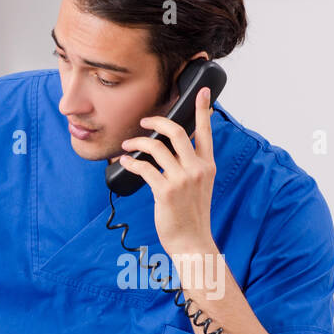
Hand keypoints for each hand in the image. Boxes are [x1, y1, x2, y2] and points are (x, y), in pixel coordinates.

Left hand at [116, 87, 215, 258]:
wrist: (192, 241)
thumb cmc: (193, 214)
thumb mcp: (200, 186)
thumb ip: (191, 165)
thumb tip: (172, 148)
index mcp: (208, 165)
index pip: (205, 131)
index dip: (202, 110)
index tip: (200, 91)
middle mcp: (197, 169)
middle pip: (175, 131)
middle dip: (156, 120)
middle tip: (144, 121)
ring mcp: (182, 180)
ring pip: (156, 147)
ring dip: (137, 143)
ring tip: (128, 145)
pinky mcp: (166, 192)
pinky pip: (144, 168)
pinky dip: (131, 162)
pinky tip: (125, 162)